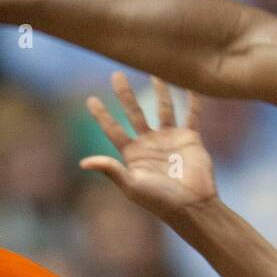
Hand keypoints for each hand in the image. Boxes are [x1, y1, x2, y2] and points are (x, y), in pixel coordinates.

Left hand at [81, 73, 216, 219]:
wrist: (191, 206)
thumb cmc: (159, 200)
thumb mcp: (131, 185)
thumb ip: (110, 170)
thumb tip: (83, 162)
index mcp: (133, 154)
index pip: (113, 130)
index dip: (102, 115)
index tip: (90, 99)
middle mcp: (149, 143)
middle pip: (134, 113)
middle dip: (125, 94)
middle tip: (116, 74)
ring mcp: (170, 139)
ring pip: (163, 108)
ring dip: (159, 90)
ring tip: (154, 71)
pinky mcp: (190, 138)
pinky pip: (191, 114)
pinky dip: (193, 99)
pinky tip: (192, 84)